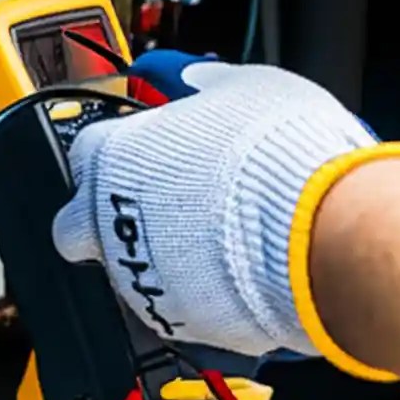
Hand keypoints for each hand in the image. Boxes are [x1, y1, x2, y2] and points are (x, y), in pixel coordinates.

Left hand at [50, 51, 399, 378]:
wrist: (320, 231)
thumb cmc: (282, 157)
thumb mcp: (249, 86)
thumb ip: (206, 82)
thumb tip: (193, 77)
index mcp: (115, 157)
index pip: (86, 151)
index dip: (124, 149)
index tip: (151, 149)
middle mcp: (110, 224)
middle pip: (80, 225)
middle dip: (113, 218)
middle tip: (169, 203)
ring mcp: (142, 280)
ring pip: (130, 272)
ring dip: (164, 256)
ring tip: (220, 238)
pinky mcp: (182, 323)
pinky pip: (179, 307)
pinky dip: (202, 293)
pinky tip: (239, 271)